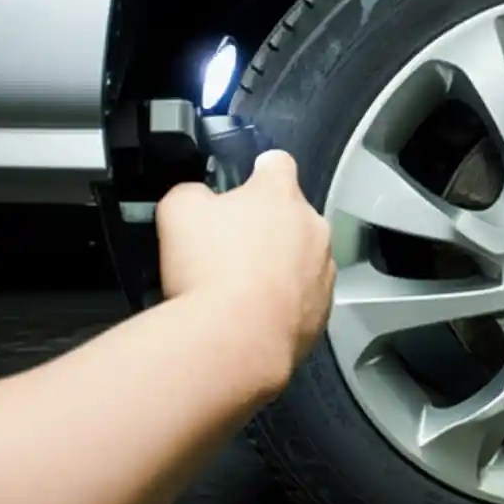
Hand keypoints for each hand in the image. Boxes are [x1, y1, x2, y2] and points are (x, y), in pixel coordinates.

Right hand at [156, 150, 334, 383]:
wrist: (237, 339)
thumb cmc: (210, 270)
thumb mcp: (178, 209)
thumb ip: (193, 193)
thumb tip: (200, 199)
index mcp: (280, 194)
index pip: (277, 164)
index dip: (259, 172)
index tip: (247, 184)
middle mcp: (313, 226)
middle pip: (291, 215)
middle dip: (265, 226)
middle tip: (229, 249)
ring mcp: (323, 269)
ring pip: (302, 256)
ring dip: (278, 265)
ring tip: (240, 287)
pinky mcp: (324, 309)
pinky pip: (304, 296)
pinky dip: (285, 301)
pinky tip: (254, 314)